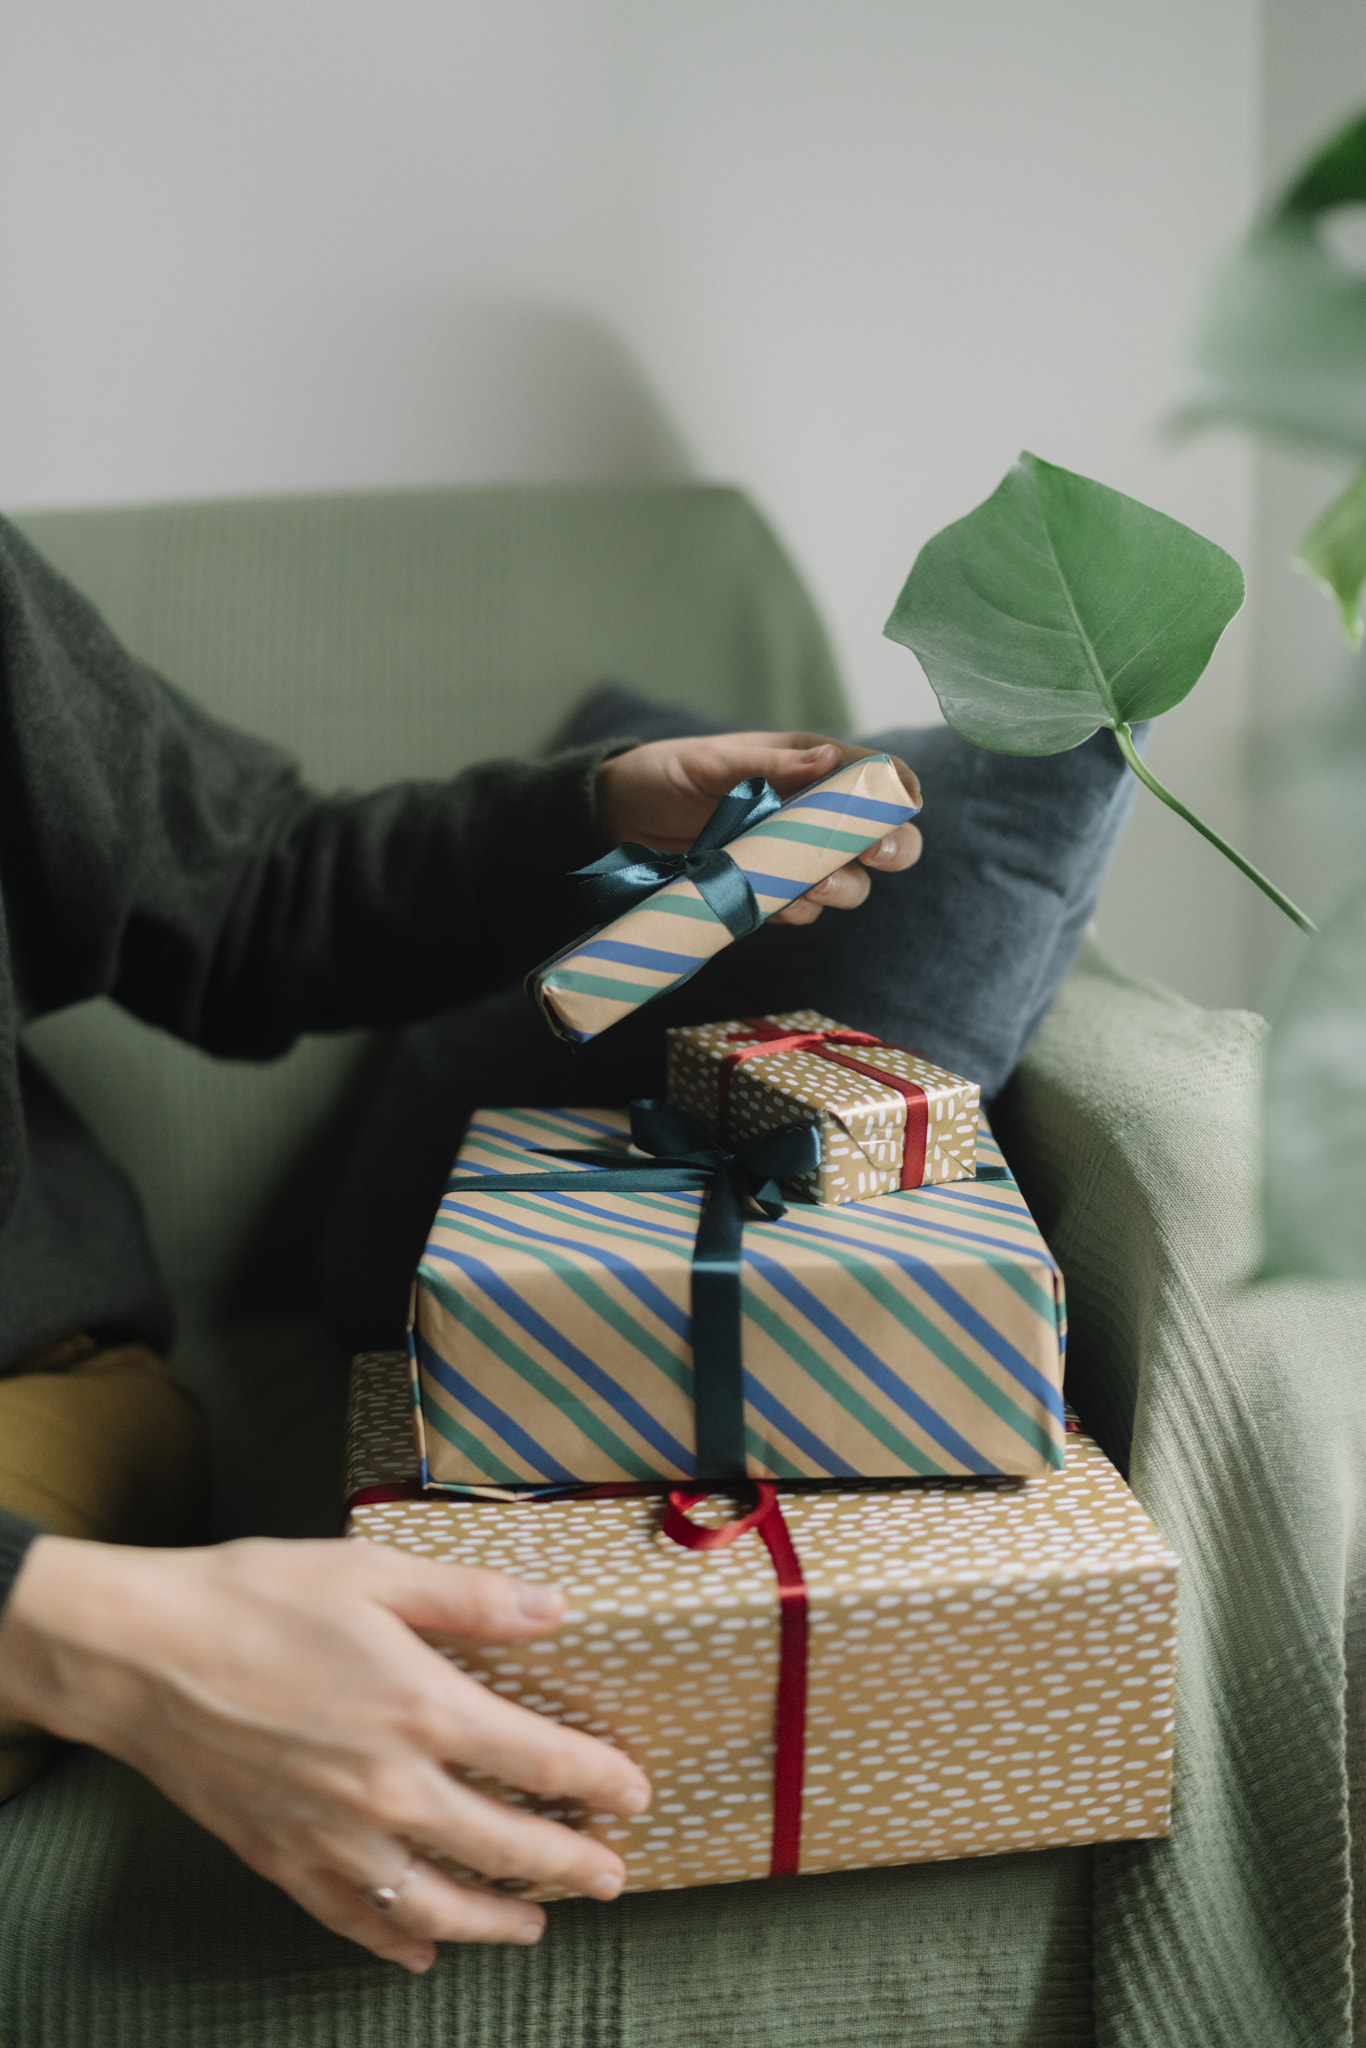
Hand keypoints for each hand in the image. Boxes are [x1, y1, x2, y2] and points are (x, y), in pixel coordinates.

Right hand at [0, 1534, 649, 1971]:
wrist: (140, 1657)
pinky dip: (394, 1941)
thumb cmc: (256, 1600)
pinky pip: (353, 1918)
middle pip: (503, 1845)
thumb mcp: (373, 1572)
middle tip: (612, 1877)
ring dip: (495, 1919)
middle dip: (567, 1864)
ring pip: (436, 1902)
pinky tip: (421, 1949)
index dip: (597, 1780)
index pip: (539, 1759)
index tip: (634, 1795)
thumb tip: (556, 1608)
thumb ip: (471, 1599)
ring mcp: (335, 1836)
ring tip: (535, 1922)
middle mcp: (390, 1788)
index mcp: (423, 1709)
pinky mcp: (284, 1859)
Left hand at [596, 732, 921, 924]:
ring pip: (850, 883)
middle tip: (871, 853)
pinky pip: (802, 911)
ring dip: (840, 886)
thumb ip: (770, 766)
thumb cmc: (667, 773)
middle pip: (884, 839)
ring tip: (811, 883)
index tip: (898, 804)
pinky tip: (777, 900)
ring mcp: (794, 859)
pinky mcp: (769, 895)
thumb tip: (827, 759)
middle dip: (890, 848)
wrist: (617, 820)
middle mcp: (813, 815)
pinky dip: (797, 910)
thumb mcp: (712, 762)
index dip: (897, 792)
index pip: (877, 777)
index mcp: (810, 766)